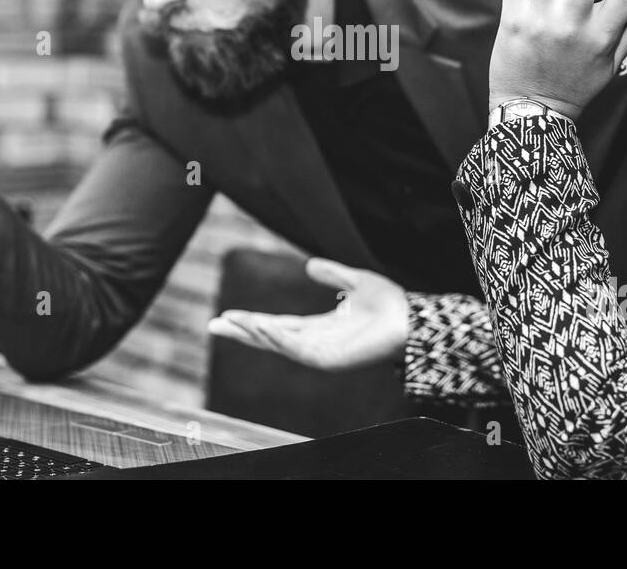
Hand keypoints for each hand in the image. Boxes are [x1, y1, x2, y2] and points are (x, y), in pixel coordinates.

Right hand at [207, 258, 407, 370]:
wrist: (413, 320)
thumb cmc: (390, 305)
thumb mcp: (355, 281)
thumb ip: (333, 274)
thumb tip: (309, 265)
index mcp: (321, 327)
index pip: (279, 325)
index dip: (253, 321)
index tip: (228, 315)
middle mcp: (317, 342)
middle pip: (271, 337)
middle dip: (243, 332)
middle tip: (214, 325)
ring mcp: (322, 354)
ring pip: (279, 344)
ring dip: (255, 333)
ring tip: (232, 322)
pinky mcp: (330, 360)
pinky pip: (297, 350)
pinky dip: (277, 339)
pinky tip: (262, 327)